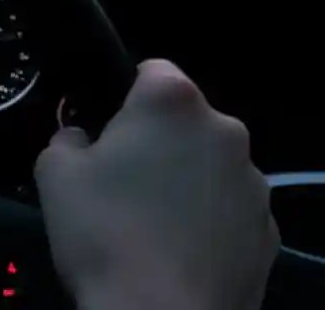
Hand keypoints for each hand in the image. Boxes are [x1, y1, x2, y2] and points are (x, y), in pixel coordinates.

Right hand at [35, 60, 277, 309]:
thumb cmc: (104, 234)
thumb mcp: (53, 174)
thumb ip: (66, 139)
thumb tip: (82, 140)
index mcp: (172, 101)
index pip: (150, 70)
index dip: (123, 98)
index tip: (106, 135)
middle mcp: (225, 129)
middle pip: (184, 121)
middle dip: (158, 142)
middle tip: (122, 185)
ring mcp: (256, 183)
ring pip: (210, 167)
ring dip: (186, 182)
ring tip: (152, 228)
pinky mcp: (270, 231)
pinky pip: (229, 212)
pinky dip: (209, 224)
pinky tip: (179, 255)